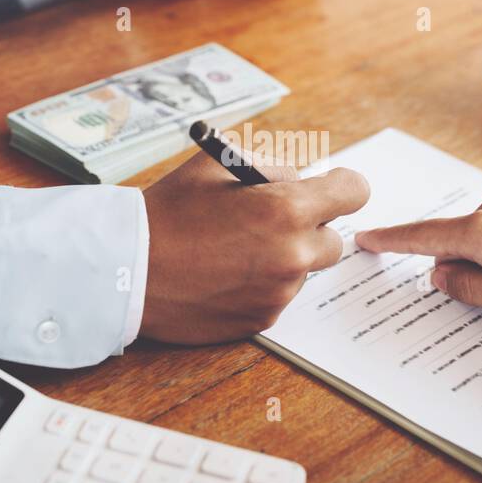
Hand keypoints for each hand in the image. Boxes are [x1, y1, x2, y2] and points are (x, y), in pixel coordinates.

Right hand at [140, 151, 369, 343]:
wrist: (127, 269)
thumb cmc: (169, 210)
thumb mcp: (218, 162)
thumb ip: (272, 165)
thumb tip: (301, 178)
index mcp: (287, 209)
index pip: (354, 192)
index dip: (340, 186)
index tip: (329, 189)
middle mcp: (293, 255)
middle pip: (334, 238)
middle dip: (309, 227)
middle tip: (269, 221)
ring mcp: (279, 293)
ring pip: (304, 269)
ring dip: (284, 257)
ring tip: (235, 248)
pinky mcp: (262, 320)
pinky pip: (279, 295)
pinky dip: (261, 284)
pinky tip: (224, 273)